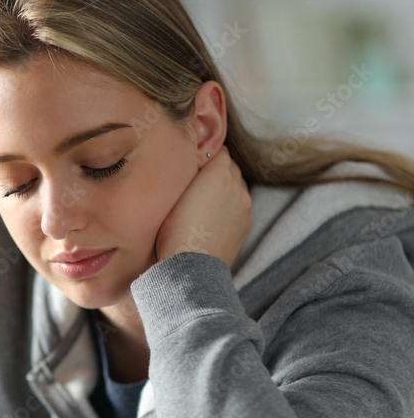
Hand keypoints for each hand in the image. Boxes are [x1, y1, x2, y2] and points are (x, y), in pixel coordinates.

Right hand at [155, 146, 251, 266]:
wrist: (191, 268)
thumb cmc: (174, 231)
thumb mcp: (172, 195)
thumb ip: (187, 174)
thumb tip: (192, 163)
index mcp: (219, 173)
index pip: (218, 149)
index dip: (205, 153)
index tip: (193, 160)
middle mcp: (237, 185)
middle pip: (230, 166)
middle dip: (216, 169)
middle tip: (196, 178)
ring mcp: (245, 206)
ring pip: (237, 186)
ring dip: (224, 188)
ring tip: (204, 200)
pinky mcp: (246, 225)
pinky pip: (239, 207)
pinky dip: (229, 207)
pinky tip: (212, 218)